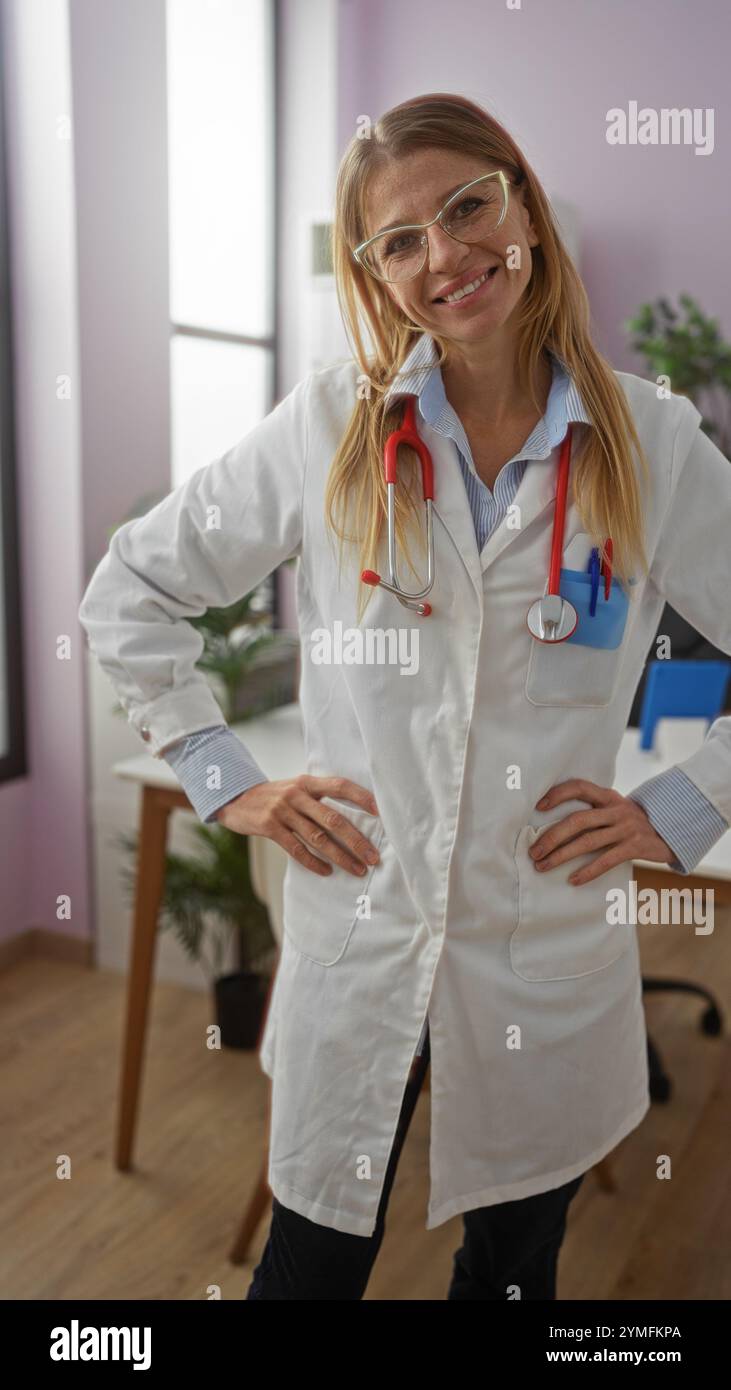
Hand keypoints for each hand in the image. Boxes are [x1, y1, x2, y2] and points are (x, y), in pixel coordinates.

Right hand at [215, 774, 380, 877]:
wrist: (236, 798)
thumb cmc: (275, 797)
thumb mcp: (296, 788)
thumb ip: (319, 797)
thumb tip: (354, 817)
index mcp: (307, 782)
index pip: (340, 786)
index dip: (361, 797)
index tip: (381, 812)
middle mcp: (297, 794)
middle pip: (333, 818)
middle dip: (356, 840)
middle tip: (374, 857)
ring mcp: (282, 810)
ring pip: (317, 837)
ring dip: (340, 856)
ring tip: (357, 869)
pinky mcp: (269, 826)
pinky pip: (295, 848)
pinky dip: (313, 861)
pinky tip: (326, 871)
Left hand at [529, 778, 675, 884]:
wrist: (672, 832)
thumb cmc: (633, 823)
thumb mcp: (616, 809)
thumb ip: (594, 811)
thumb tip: (555, 825)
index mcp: (608, 796)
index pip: (579, 787)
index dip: (558, 793)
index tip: (538, 806)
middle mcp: (616, 809)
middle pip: (578, 820)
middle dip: (551, 836)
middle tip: (533, 851)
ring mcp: (626, 828)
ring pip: (588, 842)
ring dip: (561, 856)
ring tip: (543, 866)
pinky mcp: (635, 847)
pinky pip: (607, 860)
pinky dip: (588, 871)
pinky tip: (573, 880)